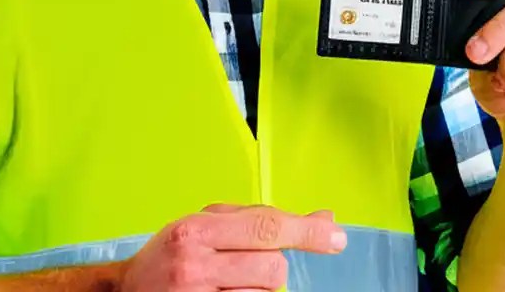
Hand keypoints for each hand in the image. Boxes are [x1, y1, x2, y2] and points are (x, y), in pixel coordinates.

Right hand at [118, 204, 346, 290]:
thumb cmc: (168, 256)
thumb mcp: (204, 225)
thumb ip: (258, 219)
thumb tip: (322, 221)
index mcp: (194, 232)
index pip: (265, 228)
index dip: (306, 232)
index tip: (335, 236)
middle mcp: (195, 266)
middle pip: (272, 267)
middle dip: (270, 265)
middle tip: (244, 264)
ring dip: (257, 288)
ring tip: (227, 282)